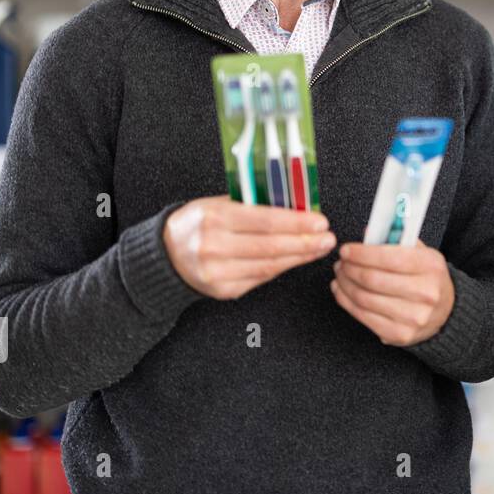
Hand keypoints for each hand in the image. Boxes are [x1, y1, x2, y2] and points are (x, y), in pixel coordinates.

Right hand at [163, 195, 335, 298]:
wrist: (166, 253)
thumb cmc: (199, 222)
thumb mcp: (219, 203)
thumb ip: (253, 204)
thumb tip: (296, 207)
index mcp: (214, 218)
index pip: (265, 221)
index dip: (296, 223)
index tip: (319, 221)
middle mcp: (214, 247)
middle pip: (271, 246)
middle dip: (305, 243)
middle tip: (327, 238)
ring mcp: (217, 272)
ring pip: (269, 266)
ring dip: (299, 257)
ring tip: (318, 248)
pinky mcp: (223, 290)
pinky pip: (260, 278)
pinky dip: (282, 268)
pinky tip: (296, 259)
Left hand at [330, 239, 454, 345]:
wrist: (445, 312)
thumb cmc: (427, 278)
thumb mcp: (421, 253)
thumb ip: (396, 240)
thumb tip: (367, 234)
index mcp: (430, 267)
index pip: (389, 257)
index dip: (361, 253)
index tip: (346, 249)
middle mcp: (425, 293)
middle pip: (372, 279)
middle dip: (350, 268)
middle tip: (342, 262)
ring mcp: (413, 317)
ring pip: (364, 298)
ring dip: (344, 284)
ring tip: (340, 274)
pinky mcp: (399, 334)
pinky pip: (363, 316)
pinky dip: (346, 302)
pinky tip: (341, 291)